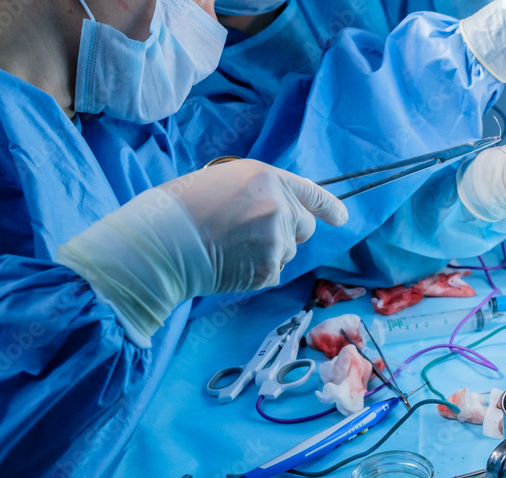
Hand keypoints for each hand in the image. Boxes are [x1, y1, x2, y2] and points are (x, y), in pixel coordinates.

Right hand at [57, 159, 345, 345]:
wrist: (163, 242)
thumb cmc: (184, 208)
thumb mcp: (225, 181)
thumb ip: (260, 192)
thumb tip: (283, 210)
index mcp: (267, 178)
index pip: (311, 192)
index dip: (330, 207)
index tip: (341, 217)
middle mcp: (279, 207)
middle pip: (305, 227)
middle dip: (290, 231)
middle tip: (256, 234)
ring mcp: (276, 240)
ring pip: (288, 251)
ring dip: (270, 251)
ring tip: (232, 246)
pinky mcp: (268, 269)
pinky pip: (274, 272)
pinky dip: (257, 271)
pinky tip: (231, 263)